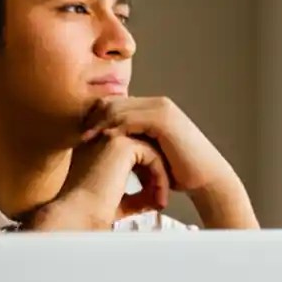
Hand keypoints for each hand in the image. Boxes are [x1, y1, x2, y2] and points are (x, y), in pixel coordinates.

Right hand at [30, 133, 170, 230]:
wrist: (78, 216)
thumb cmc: (91, 213)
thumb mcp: (117, 200)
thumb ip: (136, 195)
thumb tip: (154, 198)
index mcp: (94, 148)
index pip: (130, 154)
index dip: (145, 173)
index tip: (153, 195)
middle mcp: (100, 137)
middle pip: (142, 148)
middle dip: (156, 173)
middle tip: (162, 197)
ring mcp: (109, 136)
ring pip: (149, 151)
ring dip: (160, 177)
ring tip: (161, 201)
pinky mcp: (120, 144)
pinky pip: (152, 156)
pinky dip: (160, 178)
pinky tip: (159, 199)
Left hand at [81, 97, 237, 194]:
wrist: (205, 180)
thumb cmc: (178, 173)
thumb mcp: (147, 156)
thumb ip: (128, 148)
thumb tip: (103, 152)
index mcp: (151, 109)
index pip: (113, 104)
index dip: (94, 118)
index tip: (79, 136)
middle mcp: (156, 103)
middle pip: (112, 102)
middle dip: (92, 118)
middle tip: (76, 136)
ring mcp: (161, 108)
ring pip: (118, 108)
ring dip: (99, 123)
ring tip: (84, 139)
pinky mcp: (164, 119)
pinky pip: (130, 119)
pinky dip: (113, 128)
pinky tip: (101, 141)